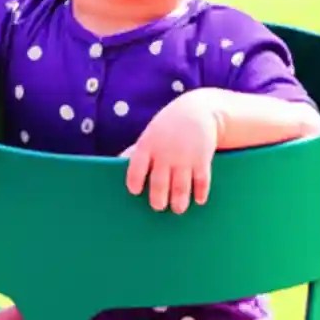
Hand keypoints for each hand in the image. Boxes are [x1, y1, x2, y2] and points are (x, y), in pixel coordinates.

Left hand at [121, 89, 220, 213]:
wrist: (198, 110)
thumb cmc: (168, 126)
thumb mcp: (150, 134)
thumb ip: (137, 151)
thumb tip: (117, 162)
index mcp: (148, 145)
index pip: (136, 167)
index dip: (135, 181)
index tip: (135, 191)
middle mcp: (165, 153)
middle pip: (159, 182)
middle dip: (158, 199)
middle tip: (158, 207)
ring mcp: (185, 157)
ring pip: (181, 186)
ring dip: (179, 201)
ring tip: (178, 209)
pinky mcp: (203, 159)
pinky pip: (202, 180)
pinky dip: (201, 192)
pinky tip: (199, 200)